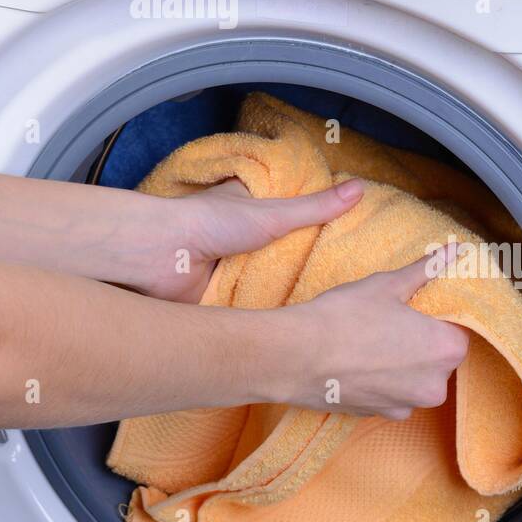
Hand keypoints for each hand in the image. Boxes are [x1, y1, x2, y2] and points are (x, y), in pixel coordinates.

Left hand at [145, 176, 365, 303]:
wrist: (162, 257)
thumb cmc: (210, 223)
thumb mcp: (271, 214)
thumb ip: (314, 208)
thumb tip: (360, 188)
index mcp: (251, 213)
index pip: (293, 224)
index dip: (318, 236)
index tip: (354, 252)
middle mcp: (243, 244)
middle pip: (284, 260)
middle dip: (308, 275)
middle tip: (352, 294)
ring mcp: (232, 274)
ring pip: (270, 290)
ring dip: (290, 301)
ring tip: (337, 317)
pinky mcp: (223, 304)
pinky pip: (252, 314)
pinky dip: (269, 320)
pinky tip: (301, 333)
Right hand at [263, 247, 468, 418]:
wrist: (297, 356)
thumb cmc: (345, 316)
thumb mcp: (387, 285)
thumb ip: (426, 270)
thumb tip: (456, 250)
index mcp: (445, 349)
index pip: (457, 330)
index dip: (435, 317)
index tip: (412, 308)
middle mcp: (435, 385)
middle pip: (438, 357)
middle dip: (420, 340)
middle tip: (388, 320)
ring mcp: (408, 405)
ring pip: (414, 378)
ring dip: (401, 363)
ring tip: (369, 340)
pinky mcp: (381, 416)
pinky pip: (393, 395)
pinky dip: (381, 381)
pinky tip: (358, 362)